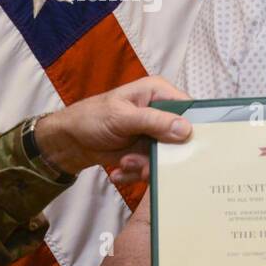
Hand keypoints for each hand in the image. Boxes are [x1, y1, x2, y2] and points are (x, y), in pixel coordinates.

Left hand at [34, 76, 191, 181]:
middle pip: (182, 138)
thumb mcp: (122, 117)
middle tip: (144, 165)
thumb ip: (154, 122)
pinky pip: (153, 167)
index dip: (194, 129)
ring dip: (146, 167)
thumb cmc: (91, 118)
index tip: (190, 149)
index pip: (189, 109)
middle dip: (163, 157)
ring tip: (125, 164)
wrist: (71, 141)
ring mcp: (155, 134)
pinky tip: (120, 171)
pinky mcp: (146, 152)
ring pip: (167, 158)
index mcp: (159, 93)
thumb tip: (185, 129)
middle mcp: (161, 112)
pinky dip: (136, 173)